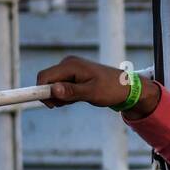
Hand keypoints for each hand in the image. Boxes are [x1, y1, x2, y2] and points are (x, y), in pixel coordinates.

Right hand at [36, 57, 160, 117]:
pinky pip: (62, 86)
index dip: (42, 91)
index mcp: (70, 65)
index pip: (45, 76)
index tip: (50, 105)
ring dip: (61, 96)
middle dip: (52, 95)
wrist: (127, 88)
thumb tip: (53, 90)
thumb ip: (72, 92)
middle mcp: (68, 63)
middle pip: (47, 80)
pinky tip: (78, 98)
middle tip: (66, 105)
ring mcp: (71, 68)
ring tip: (78, 100)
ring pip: (54, 85)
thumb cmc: (111, 89)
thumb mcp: (92, 93)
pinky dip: (66, 95)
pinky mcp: (74, 75)